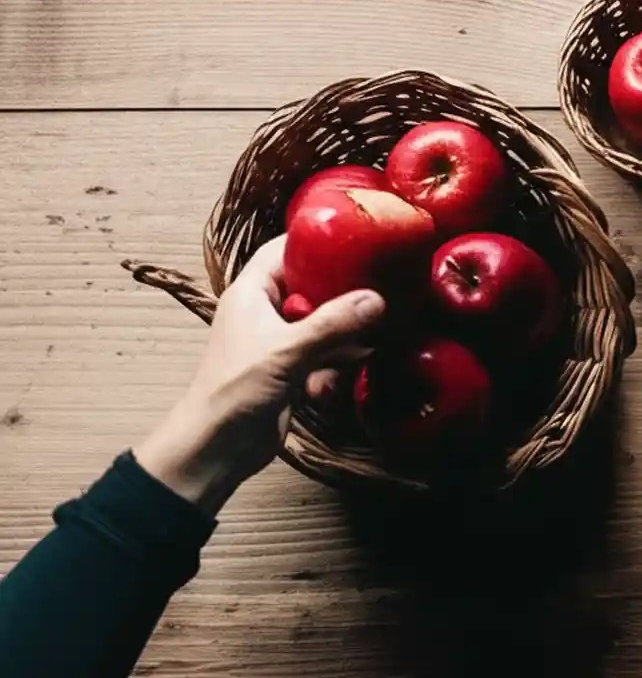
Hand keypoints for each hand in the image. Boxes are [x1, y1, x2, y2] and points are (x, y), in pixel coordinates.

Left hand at [134, 236, 384, 514]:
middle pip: (313, 286)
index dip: (316, 241)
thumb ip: (332, 325)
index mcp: (251, 293)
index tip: (357, 237)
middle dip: (344, 292)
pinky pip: (325, 354)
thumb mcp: (286, 352)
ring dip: (345, 335)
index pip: (284, 250)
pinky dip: (337, 364)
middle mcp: (265, 311)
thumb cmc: (234, 391)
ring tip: (373, 337)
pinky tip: (346, 374)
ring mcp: (279, 342)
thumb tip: (376, 299)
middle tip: (382, 286)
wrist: (215, 449)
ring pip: (324, 323)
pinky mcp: (291, 370)